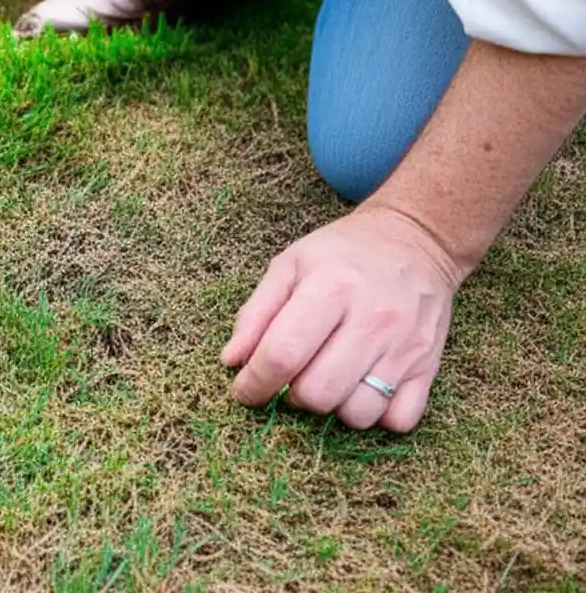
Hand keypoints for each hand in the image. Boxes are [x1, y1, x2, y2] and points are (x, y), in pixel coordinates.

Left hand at [220, 206, 465, 431]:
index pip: (283, 354)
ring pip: (357, 414)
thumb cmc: (343, 254)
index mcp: (332, 288)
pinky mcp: (430, 367)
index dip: (254, 382)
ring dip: (333, 408)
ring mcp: (406, 347)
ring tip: (328, 379)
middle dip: (293, 396)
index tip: (245, 390)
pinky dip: (375, 415)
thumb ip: (256, 313)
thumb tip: (232, 361)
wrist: (416, 240)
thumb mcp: (289, 266)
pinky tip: (361, 388)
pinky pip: (398, 419)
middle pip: (318, 393)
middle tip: (293, 377)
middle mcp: (374, 320)